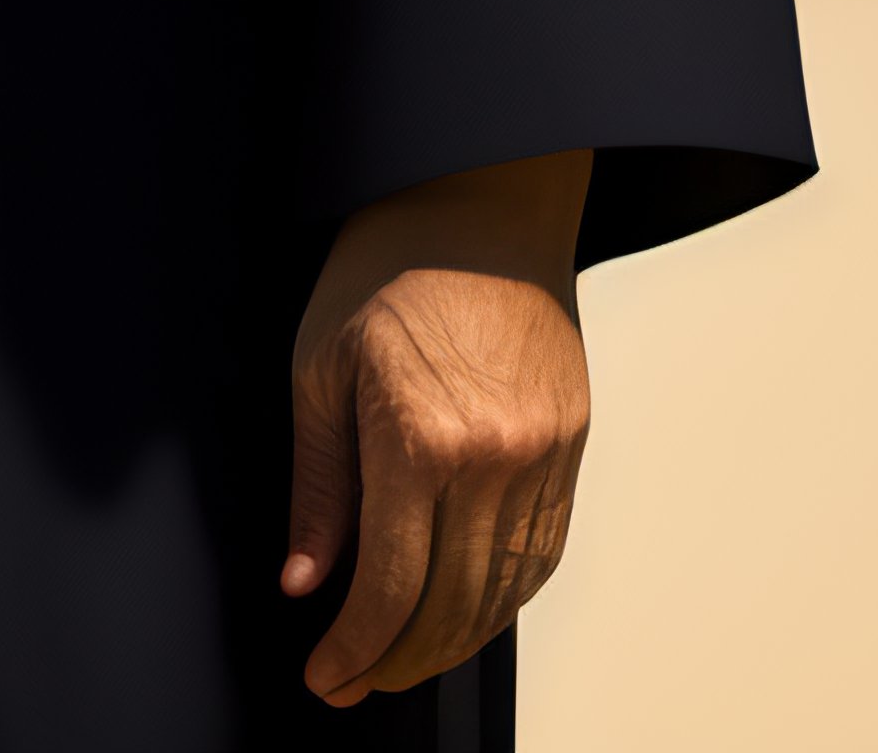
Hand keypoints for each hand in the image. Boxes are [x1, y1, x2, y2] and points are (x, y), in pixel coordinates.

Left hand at [282, 156, 590, 705]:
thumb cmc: (388, 266)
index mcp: (420, 437)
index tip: (324, 677)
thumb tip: (305, 584)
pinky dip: (501, 598)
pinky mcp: (572, 442)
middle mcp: (493, 456)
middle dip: (396, 662)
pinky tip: (464, 610)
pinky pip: (541, 553)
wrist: (480, 196)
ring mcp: (543, 453)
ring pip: (502, 594)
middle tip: (355, 681)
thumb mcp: (320, 369)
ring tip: (402, 658)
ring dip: (450, 643)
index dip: (354, 650)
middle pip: (450, 609)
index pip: (391, 589)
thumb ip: (319, 488)